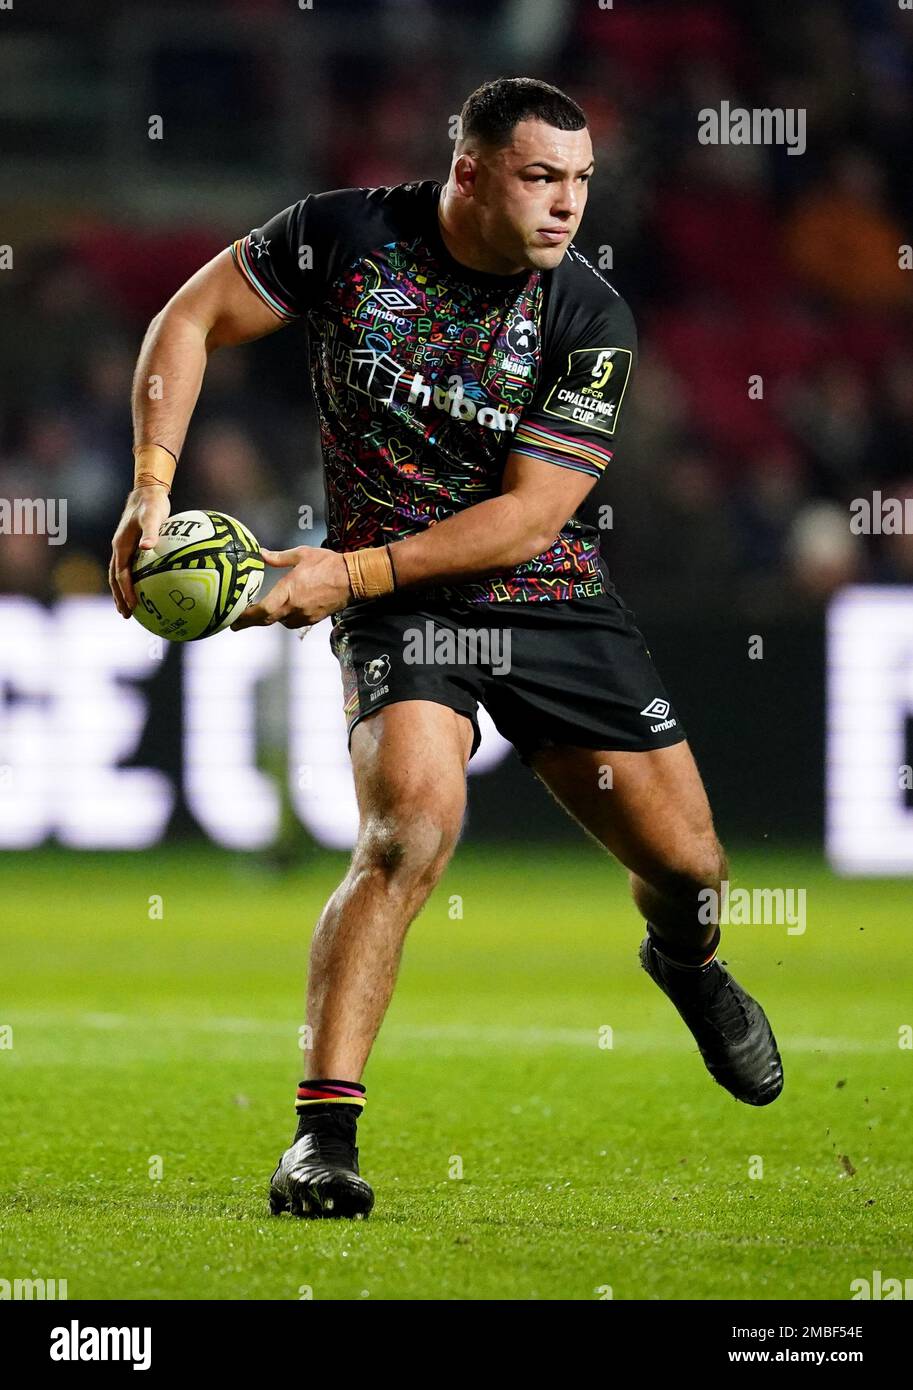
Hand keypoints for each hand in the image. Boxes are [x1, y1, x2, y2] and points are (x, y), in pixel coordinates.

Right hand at [109, 485, 170, 616]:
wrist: (147, 492)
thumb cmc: (151, 504)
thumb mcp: (153, 516)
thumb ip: (151, 531)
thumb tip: (146, 547)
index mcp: (121, 546)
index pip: (120, 574)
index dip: (125, 591)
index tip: (132, 605)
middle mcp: (119, 549)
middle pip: (115, 579)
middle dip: (120, 597)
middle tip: (127, 615)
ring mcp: (124, 548)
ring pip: (119, 575)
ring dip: (122, 592)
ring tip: (129, 608)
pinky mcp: (132, 547)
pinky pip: (130, 568)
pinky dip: (133, 581)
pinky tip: (146, 588)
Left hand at [231, 545, 350, 630]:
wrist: (353, 579)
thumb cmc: (328, 564)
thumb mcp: (301, 555)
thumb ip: (279, 557)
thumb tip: (262, 553)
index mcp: (289, 590)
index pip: (263, 609)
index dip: (247, 616)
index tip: (235, 617)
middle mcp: (295, 606)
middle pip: (267, 620)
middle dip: (250, 622)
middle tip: (236, 623)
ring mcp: (304, 615)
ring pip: (280, 621)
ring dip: (270, 618)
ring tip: (260, 613)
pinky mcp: (313, 618)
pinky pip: (293, 622)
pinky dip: (285, 617)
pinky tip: (284, 610)